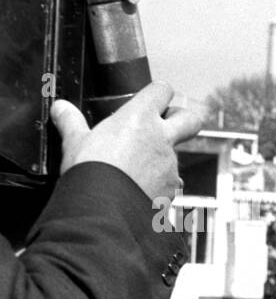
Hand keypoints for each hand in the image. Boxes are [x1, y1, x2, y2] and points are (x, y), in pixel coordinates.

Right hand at [50, 81, 203, 204]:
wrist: (104, 208)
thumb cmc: (90, 169)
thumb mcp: (74, 141)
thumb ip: (71, 122)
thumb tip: (60, 108)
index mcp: (139, 117)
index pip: (161, 90)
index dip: (158, 92)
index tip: (151, 98)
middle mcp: (162, 138)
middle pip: (190, 120)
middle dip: (183, 120)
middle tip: (168, 125)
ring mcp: (170, 164)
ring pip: (175, 155)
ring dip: (160, 159)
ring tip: (134, 169)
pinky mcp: (171, 188)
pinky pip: (170, 182)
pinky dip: (159, 183)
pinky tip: (141, 189)